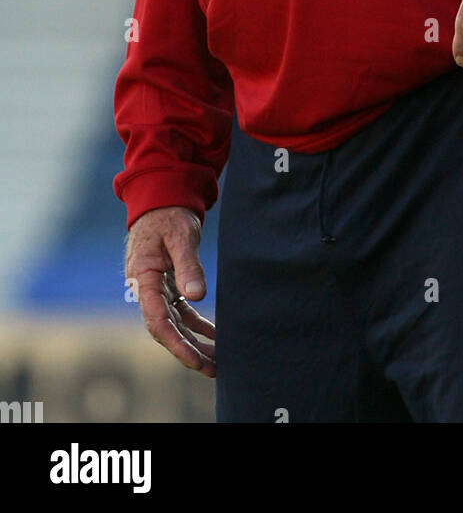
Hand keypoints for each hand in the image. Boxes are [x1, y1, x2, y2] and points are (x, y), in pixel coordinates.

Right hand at [124, 205, 215, 377]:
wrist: (163, 199)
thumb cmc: (169, 215)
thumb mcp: (181, 236)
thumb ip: (188, 264)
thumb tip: (197, 295)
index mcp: (143, 278)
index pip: (156, 320)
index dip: (175, 344)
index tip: (194, 360)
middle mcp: (146, 288)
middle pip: (165, 329)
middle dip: (186, 351)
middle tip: (211, 369)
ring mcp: (157, 288)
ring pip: (174, 324)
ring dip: (192, 342)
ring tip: (215, 361)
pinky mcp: (168, 285)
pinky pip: (181, 312)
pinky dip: (196, 325)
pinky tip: (213, 336)